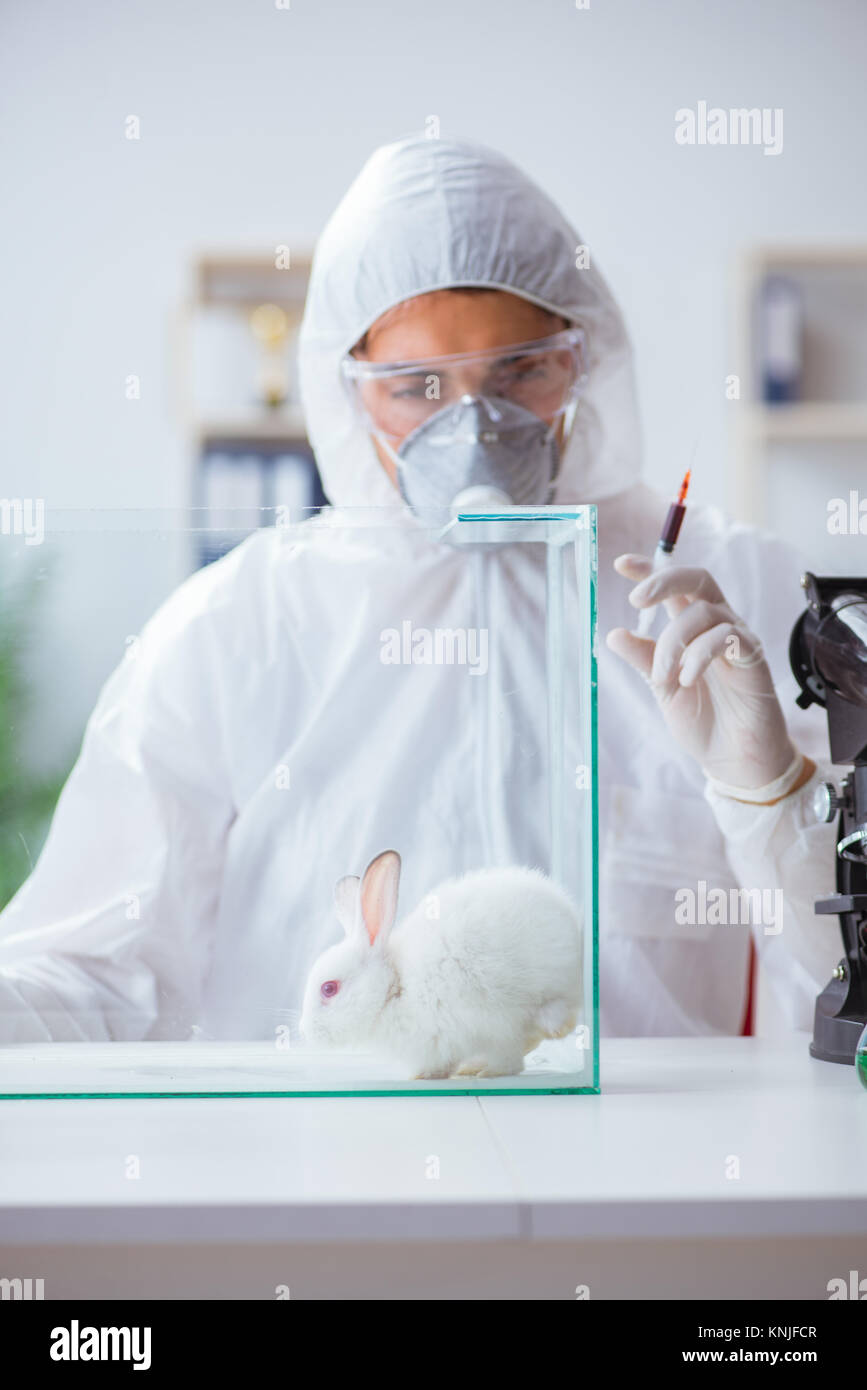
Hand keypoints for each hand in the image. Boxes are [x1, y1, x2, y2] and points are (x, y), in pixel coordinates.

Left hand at [606, 554, 803, 793]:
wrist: (734, 759)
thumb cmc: (703, 720)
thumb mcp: (662, 687)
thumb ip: (643, 660)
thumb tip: (613, 634)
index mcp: (692, 628)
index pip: (674, 587)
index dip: (650, 569)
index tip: (621, 563)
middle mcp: (716, 625)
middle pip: (697, 579)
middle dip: (664, 581)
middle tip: (636, 600)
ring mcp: (737, 639)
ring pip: (705, 612)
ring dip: (673, 642)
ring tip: (663, 677)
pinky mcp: (754, 656)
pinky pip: (729, 636)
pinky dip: (700, 654)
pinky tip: (687, 679)